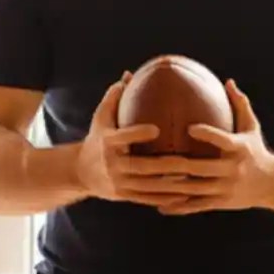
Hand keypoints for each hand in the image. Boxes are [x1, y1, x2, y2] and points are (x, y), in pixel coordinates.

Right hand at [77, 71, 186, 209]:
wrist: (80, 172)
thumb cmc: (96, 138)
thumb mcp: (100, 117)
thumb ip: (114, 97)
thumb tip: (129, 74)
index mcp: (107, 142)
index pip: (123, 137)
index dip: (138, 134)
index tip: (156, 129)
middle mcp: (112, 164)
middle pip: (141, 166)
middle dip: (165, 166)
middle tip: (188, 160)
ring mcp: (118, 182)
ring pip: (148, 186)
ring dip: (171, 185)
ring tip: (193, 179)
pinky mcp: (124, 196)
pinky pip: (148, 199)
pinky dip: (166, 199)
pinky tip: (185, 196)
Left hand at [143, 80, 273, 215]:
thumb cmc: (257, 150)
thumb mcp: (252, 127)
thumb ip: (239, 104)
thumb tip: (227, 81)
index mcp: (239, 149)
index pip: (222, 140)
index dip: (206, 134)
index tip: (188, 127)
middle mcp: (232, 170)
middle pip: (200, 168)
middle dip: (175, 164)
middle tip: (151, 157)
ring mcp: (225, 188)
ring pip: (194, 189)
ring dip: (171, 186)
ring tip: (148, 182)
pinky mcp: (221, 203)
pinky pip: (196, 205)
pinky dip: (178, 206)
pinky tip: (159, 205)